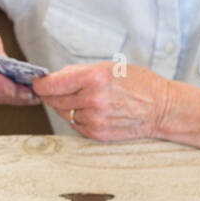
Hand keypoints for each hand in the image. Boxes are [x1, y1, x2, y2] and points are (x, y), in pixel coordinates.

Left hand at [31, 62, 172, 140]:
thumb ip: (78, 73)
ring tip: (85, 99)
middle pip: (53, 99)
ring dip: (67, 106)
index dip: (40, 83)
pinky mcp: (96, 133)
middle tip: (60, 89)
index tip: (38, 82)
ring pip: (63, 113)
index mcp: (93, 78)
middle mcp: (92, 99)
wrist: (161, 108)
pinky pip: (74, 124)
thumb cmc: (138, 83)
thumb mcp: (108, 67)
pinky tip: (92, 110)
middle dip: (53, 93)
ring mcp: (94, 119)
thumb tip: (51, 79)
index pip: (51, 84)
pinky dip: (77, 117)